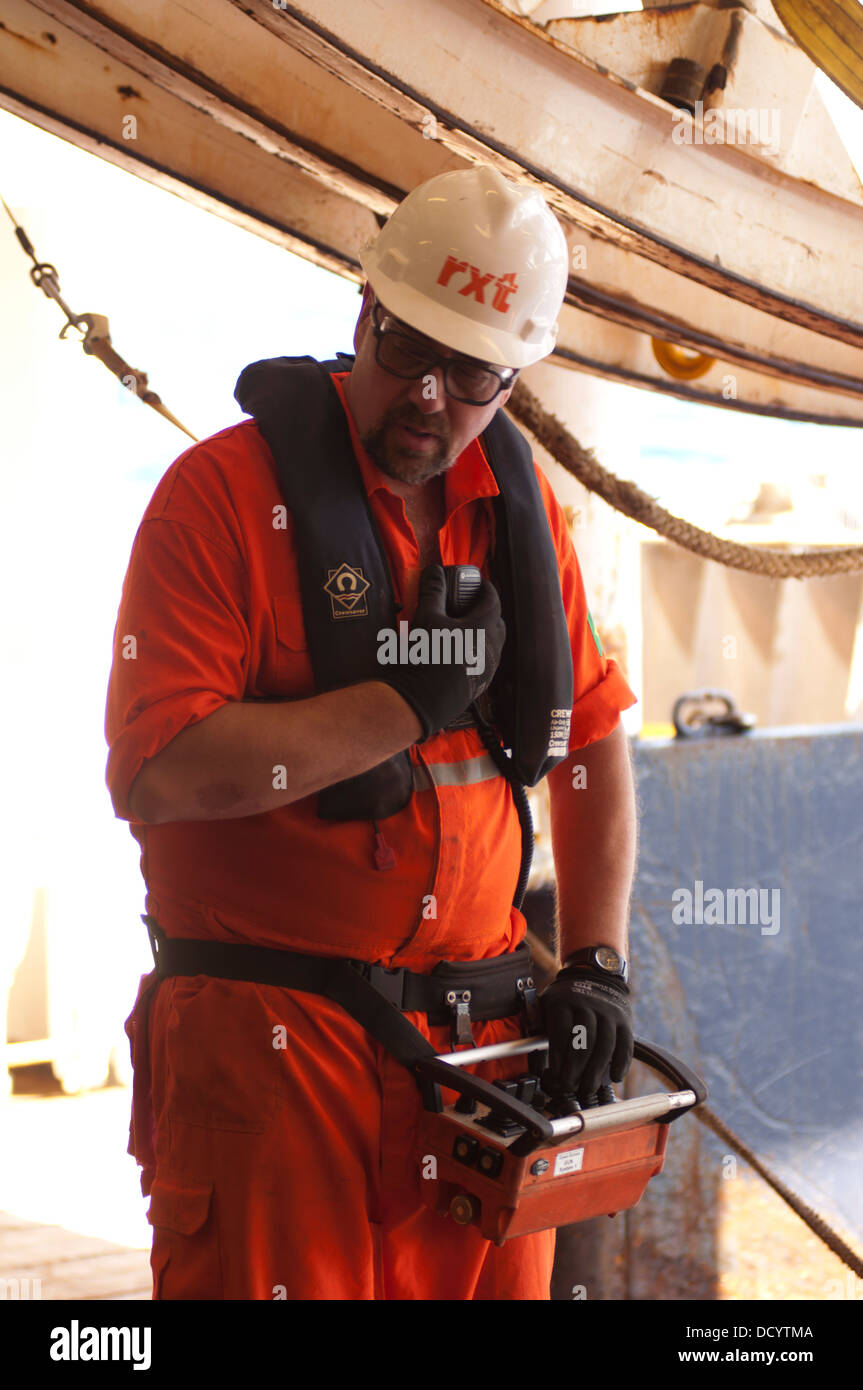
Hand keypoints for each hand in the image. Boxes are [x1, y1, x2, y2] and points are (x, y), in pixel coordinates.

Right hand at [380, 564, 504, 739]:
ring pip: (492, 642)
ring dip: (482, 632)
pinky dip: (476, 650)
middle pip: (497, 621)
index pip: (493, 599)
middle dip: (486, 610)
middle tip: (468, 605)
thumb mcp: (426, 618)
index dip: (486, 588)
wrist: (426, 700)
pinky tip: (457, 652)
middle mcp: (492, 646)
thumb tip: (434, 570)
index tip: (477, 582)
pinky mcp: (480, 682)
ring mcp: (488, 667)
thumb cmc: (429, 656)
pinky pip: (484, 660)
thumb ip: (432, 591)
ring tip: (461, 628)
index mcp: (484, 626)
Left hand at [539, 966, 632, 1105]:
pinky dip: (621, 1062)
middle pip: (584, 1041)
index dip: (558, 1057)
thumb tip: (526, 1050)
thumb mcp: (548, 1001)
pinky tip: (615, 1077)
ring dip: (596, 1071)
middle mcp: (588, 1005)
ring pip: (604, 1045)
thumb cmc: (567, 997)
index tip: (555, 1076)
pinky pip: (625, 1044)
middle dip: (576, 1069)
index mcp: (564, 1002)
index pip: (562, 1032)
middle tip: (569, 1087)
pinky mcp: (624, 1020)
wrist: (596, 974)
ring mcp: (608, 1013)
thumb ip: (539, 1022)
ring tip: (588, 1088)